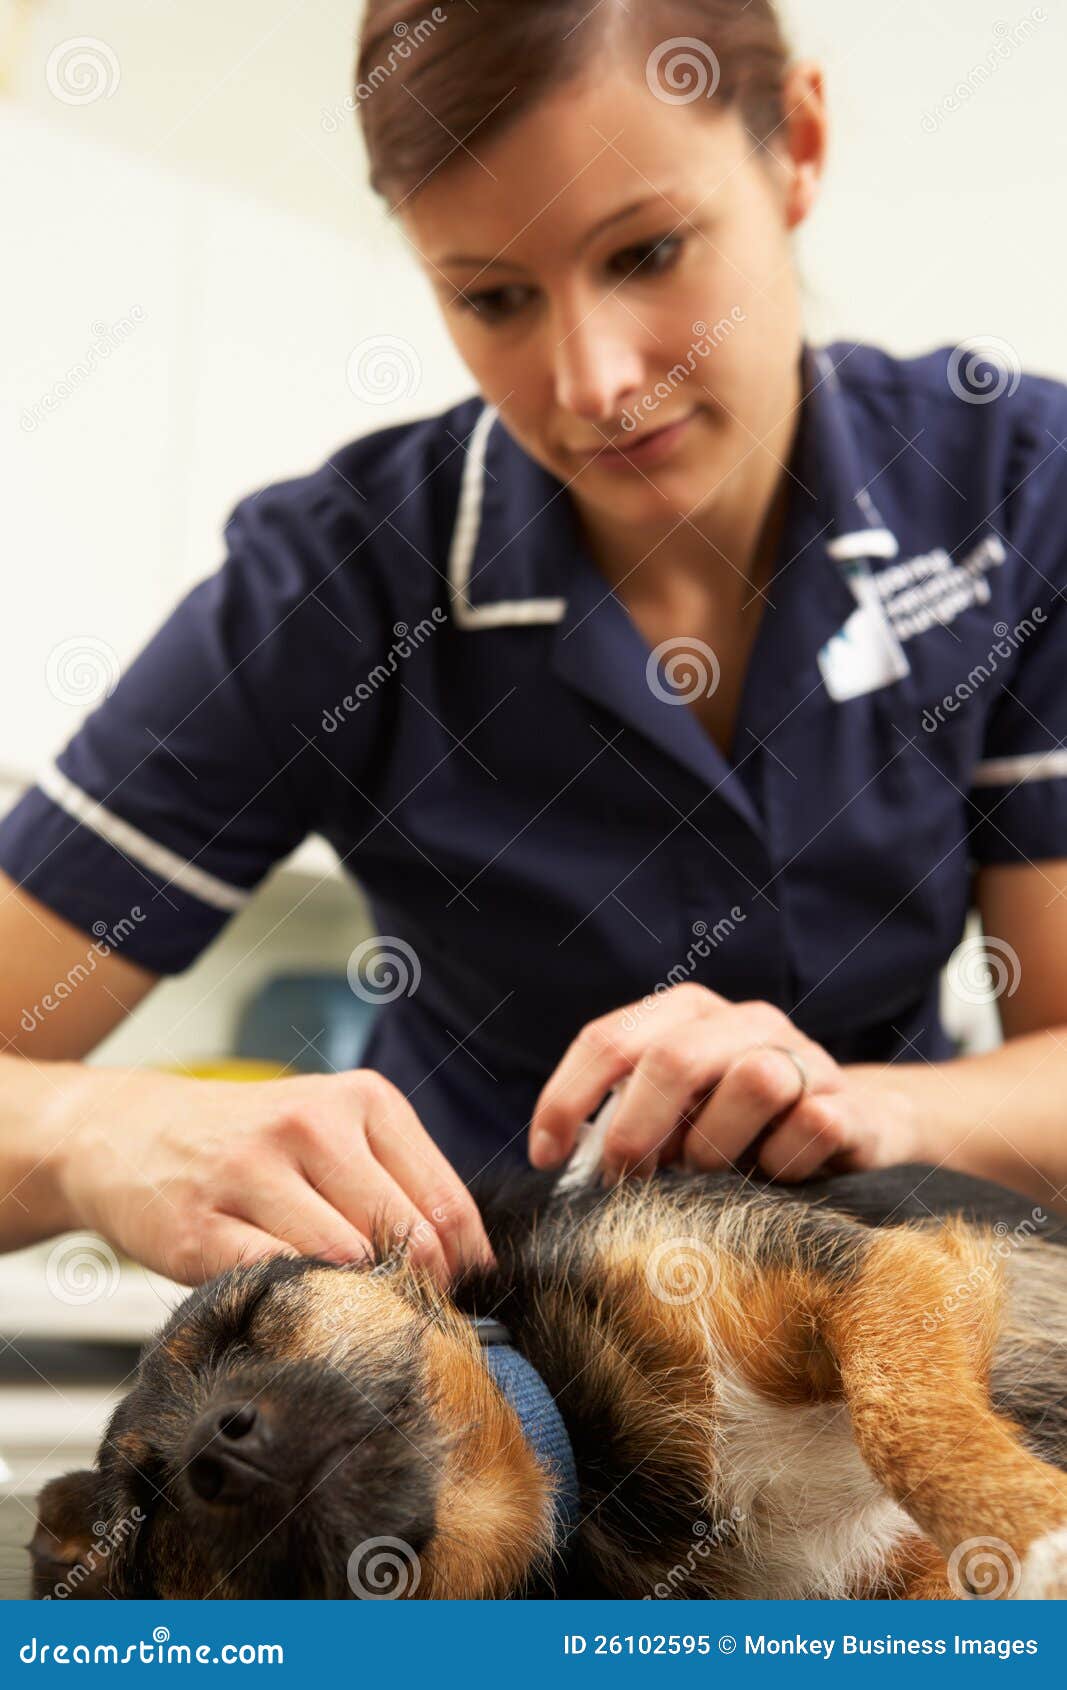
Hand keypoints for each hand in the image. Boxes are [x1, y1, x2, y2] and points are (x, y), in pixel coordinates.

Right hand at [52, 1065, 494, 1286]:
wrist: (126, 1133)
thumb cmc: (247, 1141)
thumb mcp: (331, 1130)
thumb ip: (398, 1181)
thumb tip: (469, 1260)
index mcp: (360, 1099)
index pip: (446, 1199)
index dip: (462, 1262)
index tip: (461, 1293)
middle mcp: (310, 1124)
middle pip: (406, 1234)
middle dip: (420, 1289)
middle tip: (414, 1318)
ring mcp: (251, 1172)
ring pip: (346, 1259)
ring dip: (362, 1302)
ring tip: (359, 1317)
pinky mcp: (202, 1227)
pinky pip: (277, 1278)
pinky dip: (299, 1304)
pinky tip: (301, 1308)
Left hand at [528, 984, 919, 1183]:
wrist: (851, 1128)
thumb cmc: (738, 1128)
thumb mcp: (675, 1113)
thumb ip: (624, 1117)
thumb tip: (561, 1158)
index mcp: (687, 1013)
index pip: (608, 1040)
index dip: (568, 1098)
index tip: (547, 1157)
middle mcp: (745, 1021)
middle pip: (674, 1059)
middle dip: (637, 1131)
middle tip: (625, 1182)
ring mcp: (803, 1056)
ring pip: (755, 1082)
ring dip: (719, 1147)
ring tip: (711, 1176)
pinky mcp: (848, 1103)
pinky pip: (812, 1126)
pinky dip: (783, 1164)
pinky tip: (775, 1177)